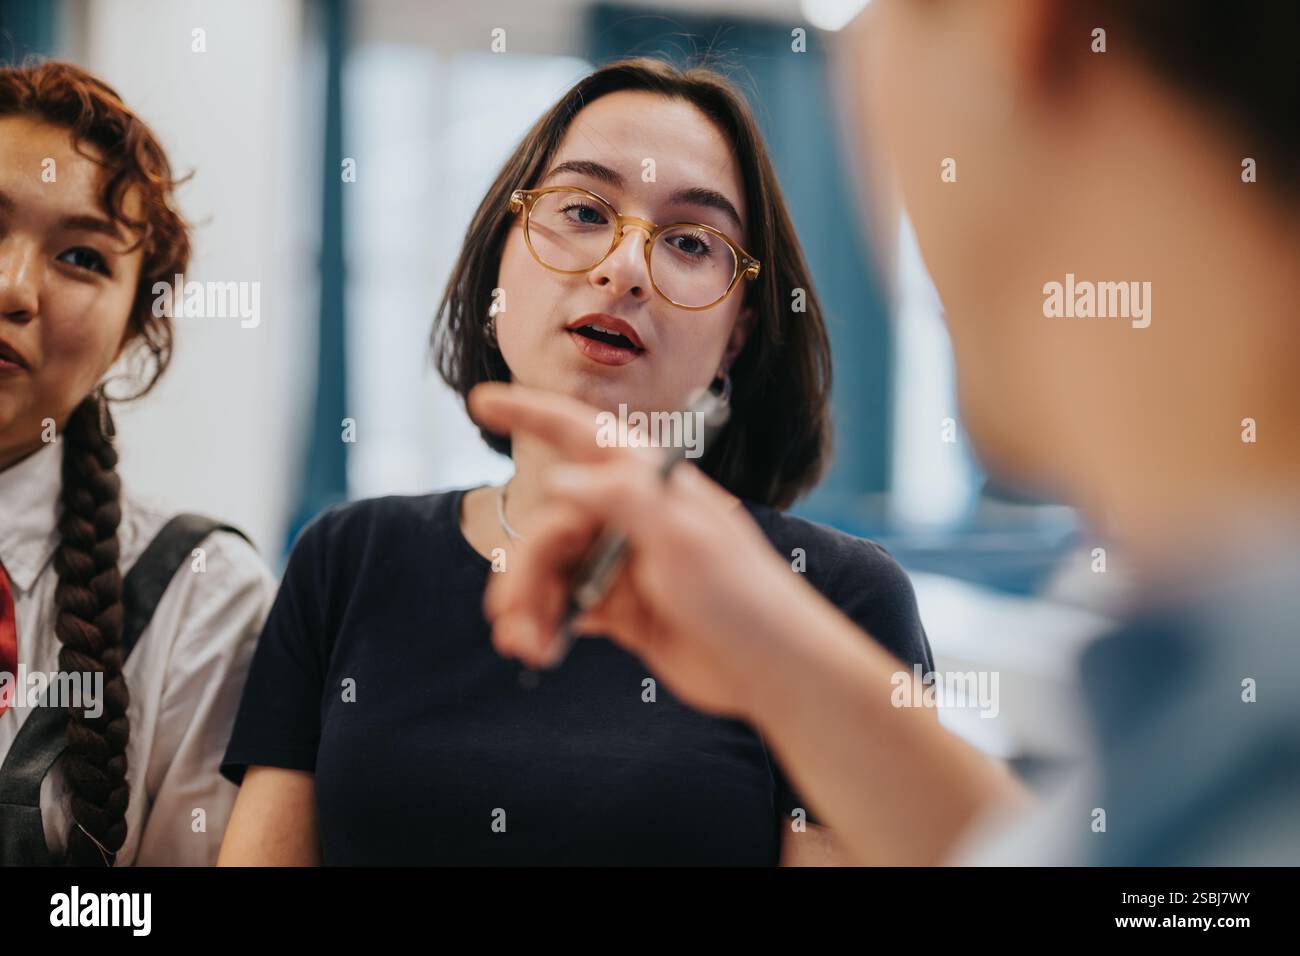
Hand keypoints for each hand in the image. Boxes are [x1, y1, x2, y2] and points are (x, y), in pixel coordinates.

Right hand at [469, 382, 817, 719]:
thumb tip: (559, 478)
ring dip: (529, 604)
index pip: (579, 434)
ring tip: (523, 644)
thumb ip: (623, 500)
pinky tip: (537, 649)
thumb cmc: (742, 591)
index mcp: (645, 481)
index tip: (481, 400)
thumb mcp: (685, 537)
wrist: (770, 667)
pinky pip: (564, 606)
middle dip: (524, 571)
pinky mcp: (620, 607)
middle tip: (512, 616)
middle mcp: (628, 514)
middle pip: (550, 526)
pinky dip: (545, 624)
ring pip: (550, 571)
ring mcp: (621, 560)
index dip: (530, 413)